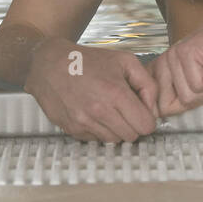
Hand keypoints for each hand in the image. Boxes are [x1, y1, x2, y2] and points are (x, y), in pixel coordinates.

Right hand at [23, 37, 159, 142]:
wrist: (49, 64)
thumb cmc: (88, 60)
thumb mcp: (125, 60)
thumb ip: (147, 84)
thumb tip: (153, 108)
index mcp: (116, 93)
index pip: (146, 126)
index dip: (147, 119)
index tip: (140, 111)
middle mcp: (99, 111)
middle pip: (132, 137)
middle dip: (132, 125)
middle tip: (125, 110)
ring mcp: (84, 123)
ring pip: (114, 141)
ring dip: (115, 129)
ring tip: (108, 110)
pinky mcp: (72, 129)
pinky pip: (96, 139)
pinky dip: (99, 130)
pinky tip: (93, 113)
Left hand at [152, 9, 202, 116]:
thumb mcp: (195, 83)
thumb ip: (180, 97)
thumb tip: (164, 115)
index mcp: (160, 70)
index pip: (157, 105)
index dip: (178, 108)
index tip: (196, 97)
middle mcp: (163, 62)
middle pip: (170, 105)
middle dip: (195, 101)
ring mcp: (173, 56)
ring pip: (187, 96)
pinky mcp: (187, 54)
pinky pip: (198, 84)